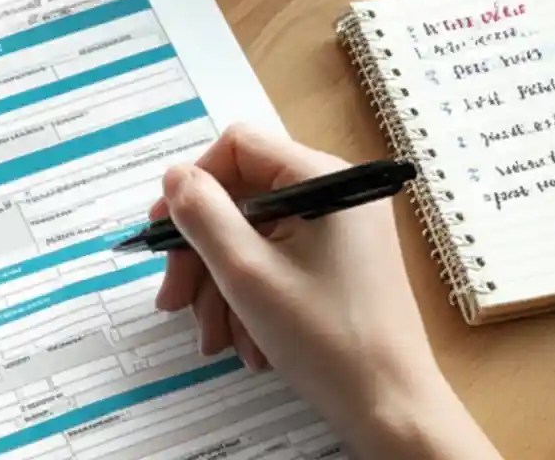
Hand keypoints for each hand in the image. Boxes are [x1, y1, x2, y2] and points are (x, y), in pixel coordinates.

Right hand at [154, 124, 499, 459]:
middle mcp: (335, 194)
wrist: (390, 407)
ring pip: (253, 237)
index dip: (193, 186)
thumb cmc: (329, 341)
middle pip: (241, 199)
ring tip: (215, 336)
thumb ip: (203, 215)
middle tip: (174, 299)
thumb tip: (176, 177)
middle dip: (201, 254)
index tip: (164, 232)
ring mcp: (339, 230)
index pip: (239, 147)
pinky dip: (251, 298)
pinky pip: (276, 262)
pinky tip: (246, 340)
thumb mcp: (246, 273)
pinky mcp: (338, 262)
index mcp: (323, 179)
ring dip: (221, 286)